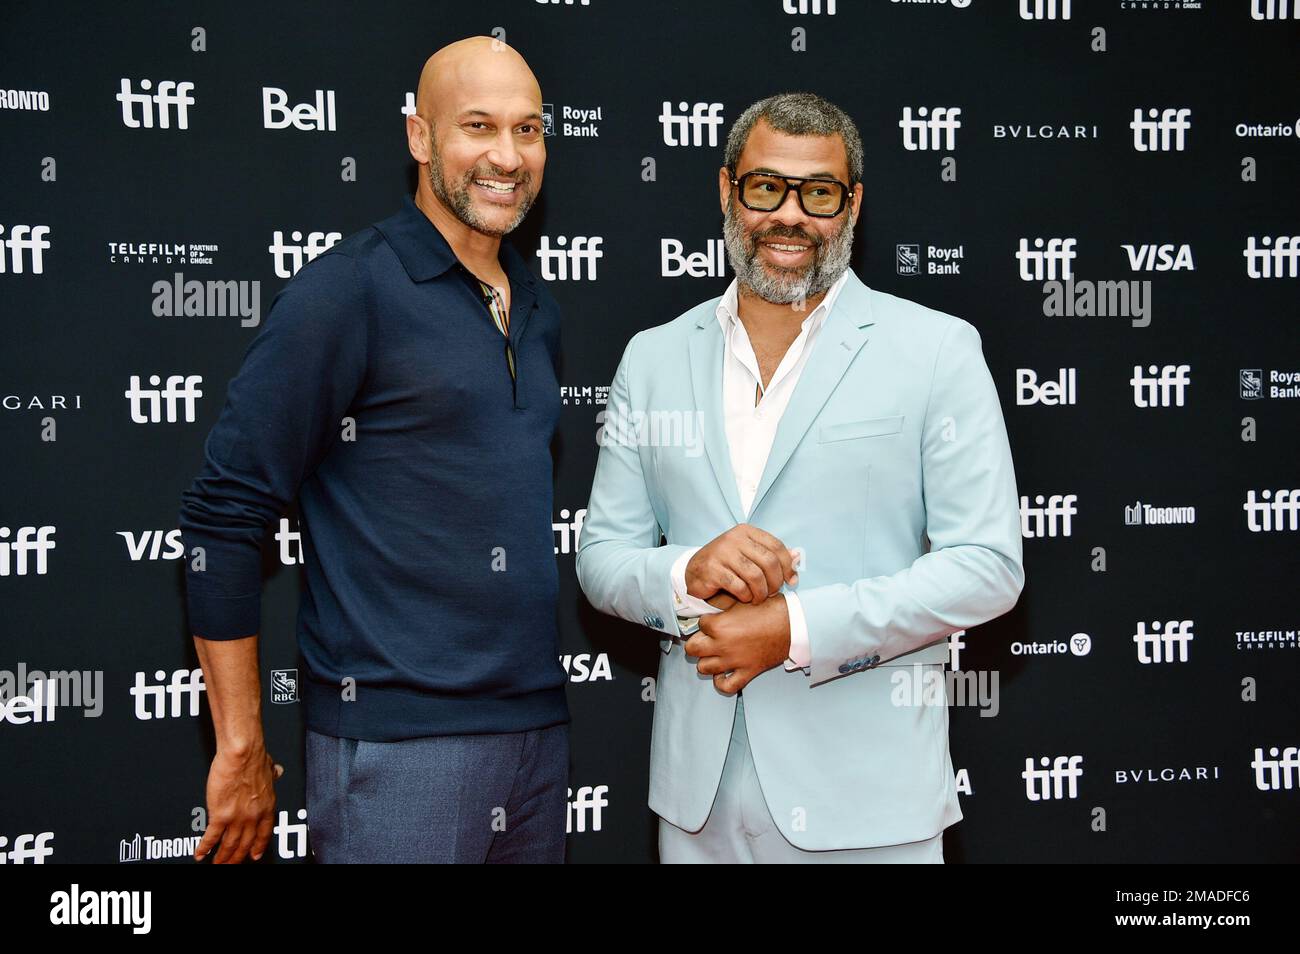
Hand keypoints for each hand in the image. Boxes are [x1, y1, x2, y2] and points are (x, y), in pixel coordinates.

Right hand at [195, 743, 283, 862]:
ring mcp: (237, 817)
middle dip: (238, 857)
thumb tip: (278, 771)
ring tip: (217, 864)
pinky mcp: (220, 815)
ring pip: (230, 844)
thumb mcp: (269, 767)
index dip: (258, 846)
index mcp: (266, 805)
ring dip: (222, 857)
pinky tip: (200, 854)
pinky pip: (211, 837)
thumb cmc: (254, 757)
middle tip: (231, 865)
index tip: (254, 855)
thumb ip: (272, 774)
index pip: (264, 833)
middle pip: (245, 843)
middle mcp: (253, 815)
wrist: (242, 754)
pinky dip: (205, 847)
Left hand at [684, 594, 790, 693]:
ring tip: (713, 654)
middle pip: (692, 648)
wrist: (792, 624)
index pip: (699, 624)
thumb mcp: (742, 600)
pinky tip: (722, 673)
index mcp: (719, 626)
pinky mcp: (746, 672)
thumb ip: (723, 606)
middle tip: (705, 638)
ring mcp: (733, 661)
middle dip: (697, 641)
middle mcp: (721, 645)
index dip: (706, 621)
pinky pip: (726, 686)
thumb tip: (713, 607)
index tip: (712, 620)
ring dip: (706, 660)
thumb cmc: (770, 610)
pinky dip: (720, 682)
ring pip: (703, 668)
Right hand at [685, 524, 798, 603]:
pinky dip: (746, 596)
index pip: (777, 546)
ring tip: (759, 597)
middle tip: (772, 593)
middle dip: (775, 582)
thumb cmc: (727, 564)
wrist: (694, 571)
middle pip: (769, 562)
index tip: (790, 581)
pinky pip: (739, 587)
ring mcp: (722, 553)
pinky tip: (745, 597)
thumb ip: (773, 556)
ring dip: (761, 592)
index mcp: (746, 531)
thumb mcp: (751, 556)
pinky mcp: (712, 570)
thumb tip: (798, 557)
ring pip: (755, 576)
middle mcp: (734, 538)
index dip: (788, 566)